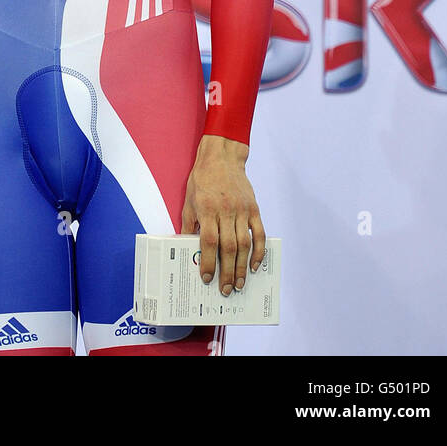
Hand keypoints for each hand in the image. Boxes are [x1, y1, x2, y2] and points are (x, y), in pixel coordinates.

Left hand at [181, 135, 265, 294]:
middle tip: (226, 290)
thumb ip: (189, 224)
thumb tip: (187, 248)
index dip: (208, 262)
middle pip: (228, 247)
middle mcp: (226, 211)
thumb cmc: (202, 179)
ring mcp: (242, 210)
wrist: (222, 156)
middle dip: (227, 272)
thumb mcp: (188, 200)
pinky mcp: (253, 208)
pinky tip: (255, 265)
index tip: (207, 279)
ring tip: (239, 284)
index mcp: (207, 209)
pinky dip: (259, 251)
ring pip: (244, 244)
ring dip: (242, 267)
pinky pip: (259, 233)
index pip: (208, 241)